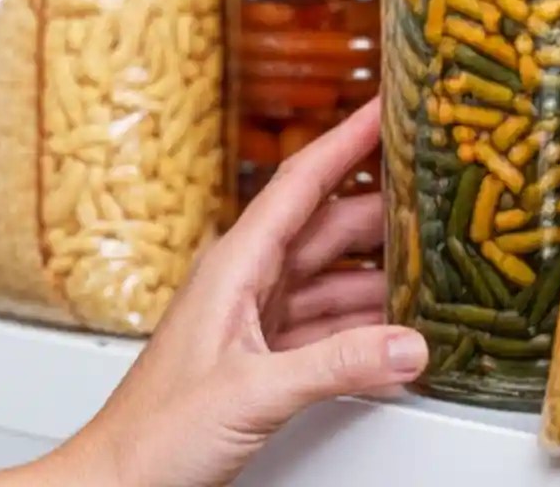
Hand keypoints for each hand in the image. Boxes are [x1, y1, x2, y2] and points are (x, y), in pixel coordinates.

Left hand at [59, 99, 427, 486]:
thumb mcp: (252, 391)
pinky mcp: (267, 355)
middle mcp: (248, 282)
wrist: (122, 483)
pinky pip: (329, 324)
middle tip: (437, 190)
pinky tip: (400, 329)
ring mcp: (258, 319)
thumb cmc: (154, 432)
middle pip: (328, 228)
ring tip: (435, 257)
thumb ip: (335, 365)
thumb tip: (407, 344)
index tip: (385, 109)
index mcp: (235, 266)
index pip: (300, 185)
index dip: (345, 142)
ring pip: (333, 278)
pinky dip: (365, 324)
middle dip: (383, 209)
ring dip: (381, 271)